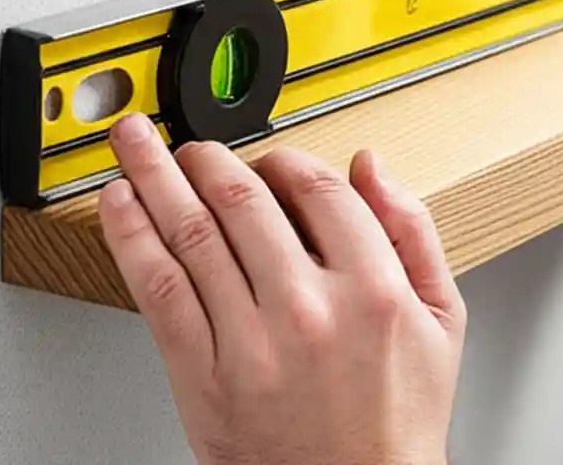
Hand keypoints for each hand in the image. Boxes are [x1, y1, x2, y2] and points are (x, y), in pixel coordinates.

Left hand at [97, 113, 466, 464]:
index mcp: (373, 288)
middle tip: (193, 146)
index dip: (286, 160)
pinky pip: (159, 288)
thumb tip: (373, 168)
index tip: (271, 160)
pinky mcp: (203, 373)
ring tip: (136, 143)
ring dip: (155, 174)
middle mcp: (309, 308)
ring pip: (192, 231)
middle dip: (208, 157)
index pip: (318, 190)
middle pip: (244, 199)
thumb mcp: (441, 319)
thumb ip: (413, 230)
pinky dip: (131, 235)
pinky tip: (120, 203)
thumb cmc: (395, 418)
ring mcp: (251, 341)